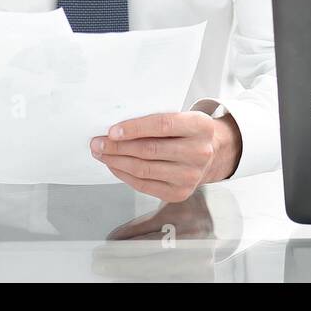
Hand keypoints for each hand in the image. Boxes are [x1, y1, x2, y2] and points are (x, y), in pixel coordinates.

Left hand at [91, 111, 241, 201]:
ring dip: (116, 161)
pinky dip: (124, 174)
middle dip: (117, 147)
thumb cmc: (189, 132)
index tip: (112, 130)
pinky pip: (144, 184)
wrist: (212, 154)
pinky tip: (114, 166)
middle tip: (98, 142)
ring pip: (144, 169)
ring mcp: (190, 176)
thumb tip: (116, 129)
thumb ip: (156, 120)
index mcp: (201, 126)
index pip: (163, 125)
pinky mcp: (179, 193)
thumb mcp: (182, 117)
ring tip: (101, 154)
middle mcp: (199, 152)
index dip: (135, 128)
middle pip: (149, 150)